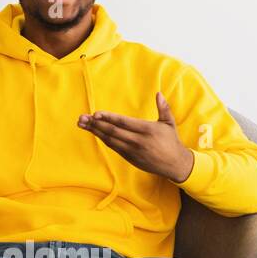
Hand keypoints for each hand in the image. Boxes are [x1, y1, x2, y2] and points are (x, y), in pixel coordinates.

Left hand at [76, 92, 194, 183]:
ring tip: (83, 124)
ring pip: (110, 140)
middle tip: (81, 118)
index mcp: (146, 130)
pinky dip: (103, 139)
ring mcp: (132, 151)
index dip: (108, 118)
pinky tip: (95, 132)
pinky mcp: (130, 158)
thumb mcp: (169, 123)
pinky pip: (113, 147)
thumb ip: (164, 107)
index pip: (123, 122)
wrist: (175, 164)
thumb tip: (158, 93)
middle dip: (95, 124)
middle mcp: (137, 141)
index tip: (96, 113)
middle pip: (112, 131)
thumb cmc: (172, 141)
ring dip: (95, 131)